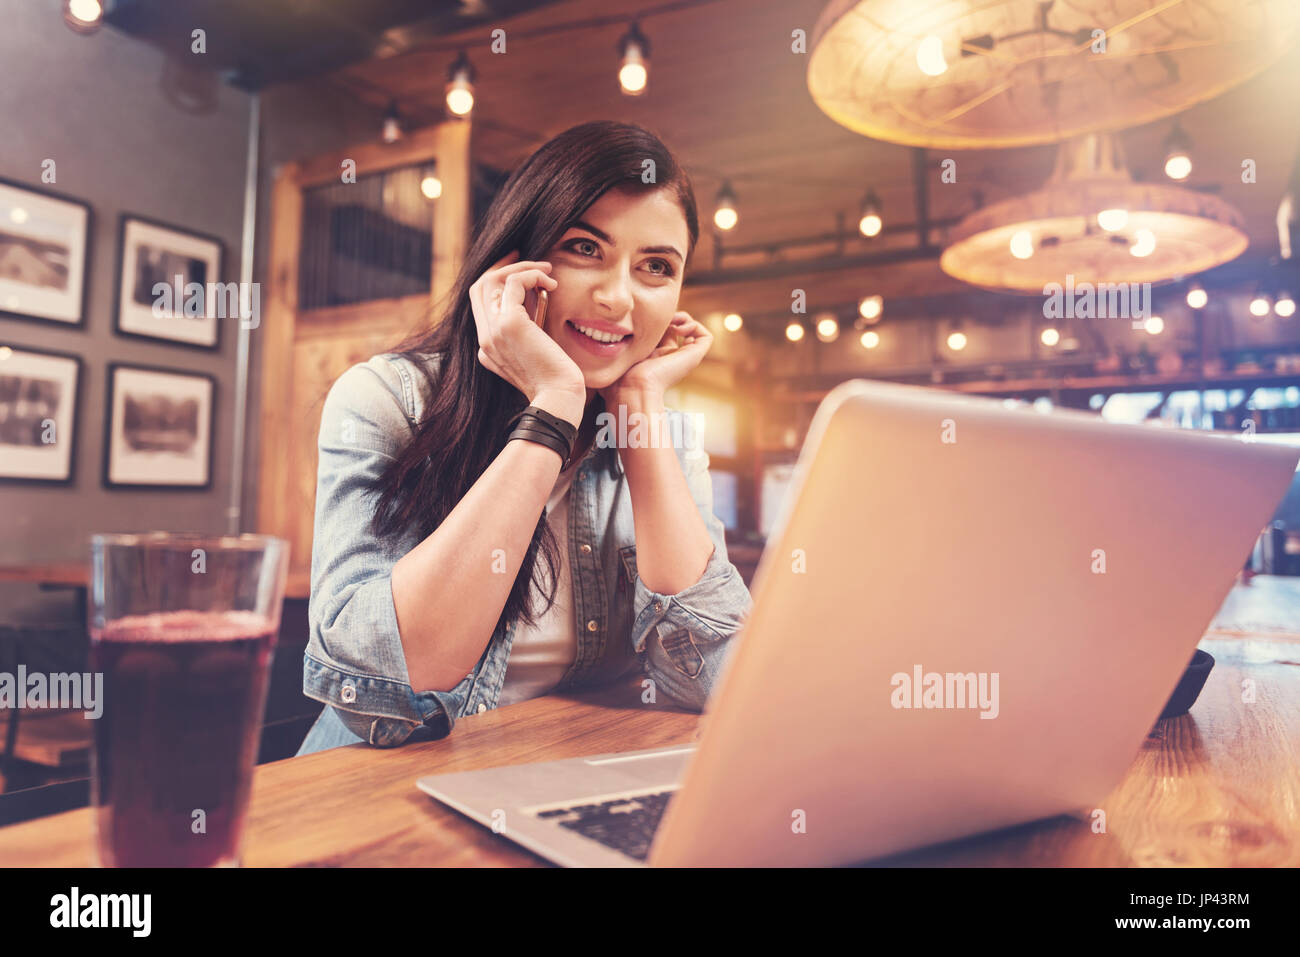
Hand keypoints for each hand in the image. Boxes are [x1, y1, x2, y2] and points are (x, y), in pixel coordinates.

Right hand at [469, 250, 584, 425]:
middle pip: (479, 287)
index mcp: (487, 348)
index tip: (519, 270)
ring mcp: (493, 331)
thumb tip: (535, 300)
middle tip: (530, 260)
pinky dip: (532, 275)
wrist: (558, 399)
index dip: (497, 281)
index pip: (481, 303)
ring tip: (547, 272)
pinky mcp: (509, 324)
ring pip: (492, 280)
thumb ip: (527, 331)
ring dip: (522, 268)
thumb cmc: (556, 381)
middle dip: (504, 267)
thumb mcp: (536, 353)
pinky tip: (551, 284)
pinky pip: (514, 282)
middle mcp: (484, 339)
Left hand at [599, 312, 711, 405]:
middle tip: (658, 317)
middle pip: (676, 328)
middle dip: (669, 316)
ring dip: (683, 318)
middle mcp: (669, 357)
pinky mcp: (693, 357)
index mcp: (652, 357)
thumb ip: (605, 347)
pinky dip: (694, 325)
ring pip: (692, 331)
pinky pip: (705, 336)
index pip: (659, 331)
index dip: (654, 319)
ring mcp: (683, 358)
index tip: (643, 317)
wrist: (632, 389)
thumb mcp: (610, 356)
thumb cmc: (618, 379)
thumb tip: (592, 332)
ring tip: (670, 320)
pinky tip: (677, 327)